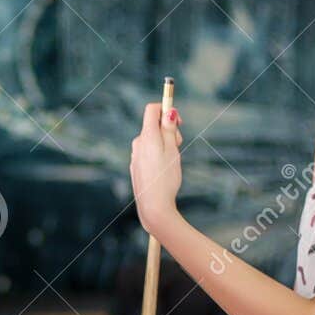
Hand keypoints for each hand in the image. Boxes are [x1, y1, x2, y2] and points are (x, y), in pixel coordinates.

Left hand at [129, 101, 183, 232]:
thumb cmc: (166, 178)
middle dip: (168, 130)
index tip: (177, 120)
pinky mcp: (136, 165)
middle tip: (179, 145)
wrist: (154, 205)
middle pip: (153, 125)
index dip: (165, 109)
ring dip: (164, 143)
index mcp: (147, 137)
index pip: (151, 110)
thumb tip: (168, 111)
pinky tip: (162, 169)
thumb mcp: (172, 150)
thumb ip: (169, 130)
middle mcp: (138, 144)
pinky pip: (147, 152)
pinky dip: (157, 154)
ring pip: (152, 140)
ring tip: (171, 160)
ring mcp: (135, 155)